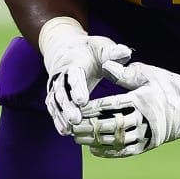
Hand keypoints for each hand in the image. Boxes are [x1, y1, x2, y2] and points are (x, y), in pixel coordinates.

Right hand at [39, 17, 131, 134]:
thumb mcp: (102, 47)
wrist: (68, 51)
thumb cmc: (91, 51)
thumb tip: (126, 52)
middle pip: (61, 91)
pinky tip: (64, 131)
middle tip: (76, 120)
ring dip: (61, 115)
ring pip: (55, 101)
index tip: (82, 101)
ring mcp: (55, 86)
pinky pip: (53, 108)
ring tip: (68, 130)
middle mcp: (60, 75)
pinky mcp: (55, 95)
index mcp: (73, 62)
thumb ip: (114, 52)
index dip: (77, 87)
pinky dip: (57, 119)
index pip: (73, 75)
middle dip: (68, 106)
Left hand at [73, 61, 179, 157]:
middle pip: (110, 126)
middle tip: (71, 127)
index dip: (91, 109)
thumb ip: (126, 73)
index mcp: (142, 99)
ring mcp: (148, 133)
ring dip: (95, 142)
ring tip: (78, 140)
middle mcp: (144, 118)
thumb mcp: (150, 74)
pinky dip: (110, 152)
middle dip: (88, 128)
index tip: (76, 109)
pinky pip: (127, 151)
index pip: (110, 106)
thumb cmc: (171, 85)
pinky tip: (95, 150)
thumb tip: (105, 65)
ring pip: (117, 141)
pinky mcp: (150, 143)